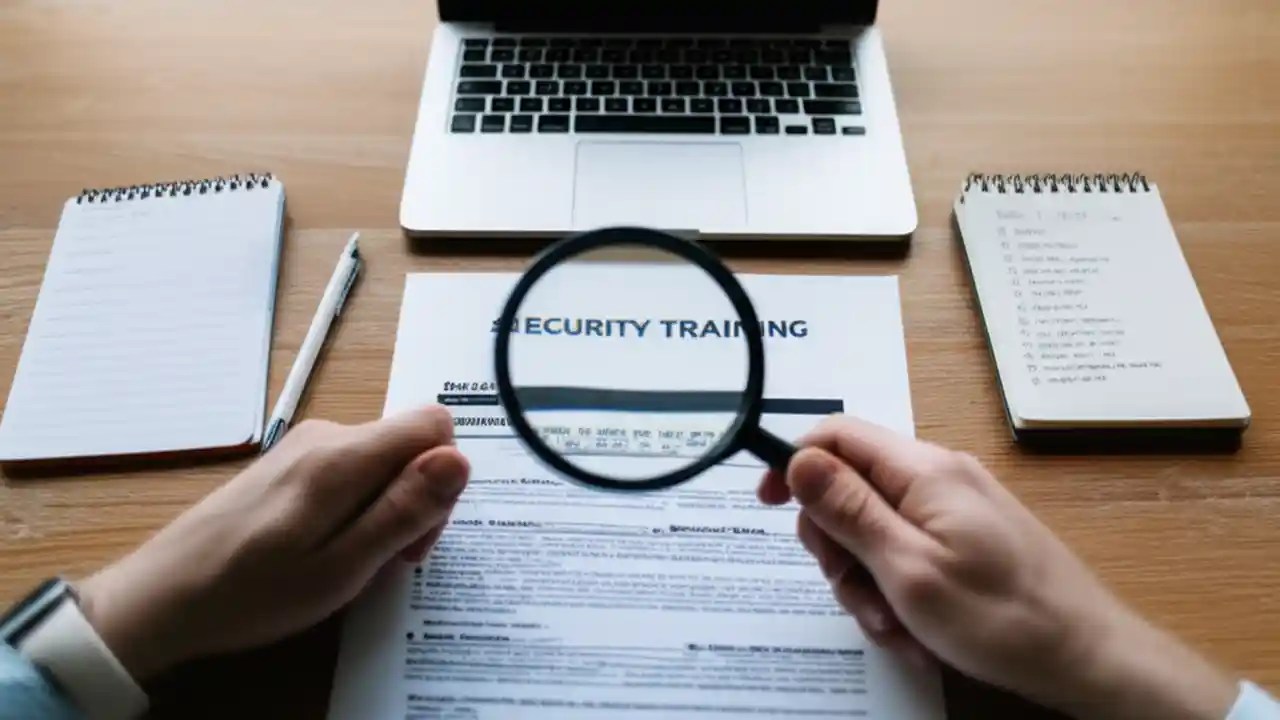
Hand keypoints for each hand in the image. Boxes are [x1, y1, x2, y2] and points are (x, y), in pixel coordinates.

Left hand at [76, 406, 468, 682]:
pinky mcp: (289, 461)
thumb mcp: (342, 567)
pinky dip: (356, 507)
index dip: (443, 480)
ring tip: (348, 561)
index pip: (435, 425)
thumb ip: (404, 511)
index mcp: (343, 456)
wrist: (163, 597)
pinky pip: (351, 469)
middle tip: (383, 560)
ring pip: (382, 460)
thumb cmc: (254, 593)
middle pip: (410, 445)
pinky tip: (324, 549)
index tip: (414, 533)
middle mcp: (326, 434)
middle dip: (415, 501)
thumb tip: (460, 459)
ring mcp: (303, 445)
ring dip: (385, 508)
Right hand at [758, 416, 1237, 719]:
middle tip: (854, 592)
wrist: (1090, 658)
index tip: (766, 505)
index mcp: (924, 471)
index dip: (793, 463)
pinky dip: (900, 591)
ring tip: (897, 628)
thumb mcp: (907, 568)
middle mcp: (939, 477)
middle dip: (837, 546)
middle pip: (851, 488)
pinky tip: (918, 633)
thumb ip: (849, 510)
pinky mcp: (968, 539)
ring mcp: (956, 509)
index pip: (837, 435)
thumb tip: (798, 457)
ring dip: (869, 582)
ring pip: (875, 530)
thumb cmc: (1001, 618)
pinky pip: (909, 552)